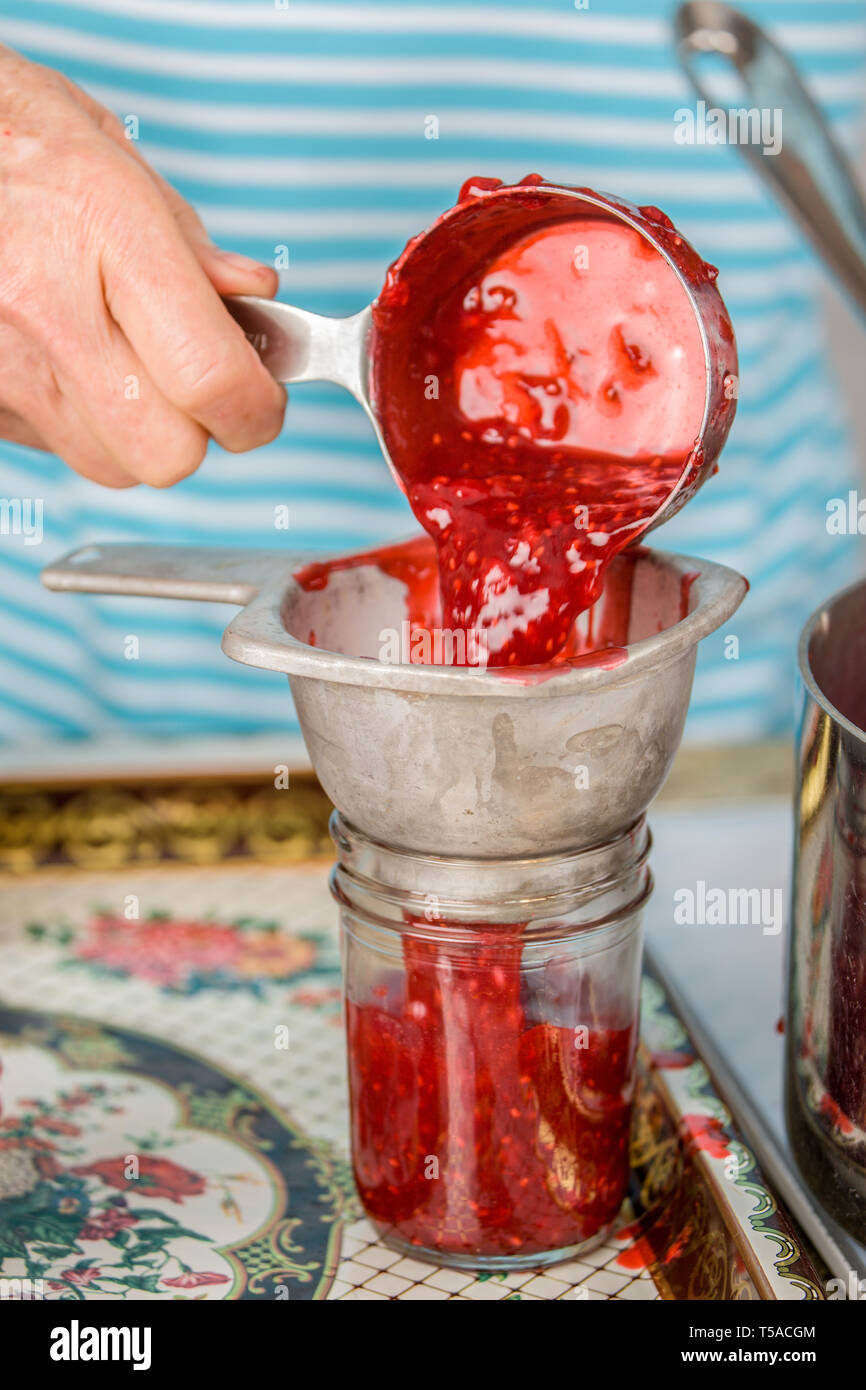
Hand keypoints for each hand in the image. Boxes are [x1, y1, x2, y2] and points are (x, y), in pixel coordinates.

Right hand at [0, 46, 285, 486]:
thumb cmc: (10, 135)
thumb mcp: (109, 153)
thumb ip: (189, 244)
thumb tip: (255, 300)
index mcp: (103, 228)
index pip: (211, 378)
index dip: (258, 409)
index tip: (265, 400)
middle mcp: (44, 306)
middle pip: (167, 454)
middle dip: (200, 432)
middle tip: (201, 385)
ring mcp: (2, 362)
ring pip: (113, 465)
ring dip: (139, 431)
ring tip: (120, 357)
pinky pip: (57, 447)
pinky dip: (79, 421)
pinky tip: (66, 358)